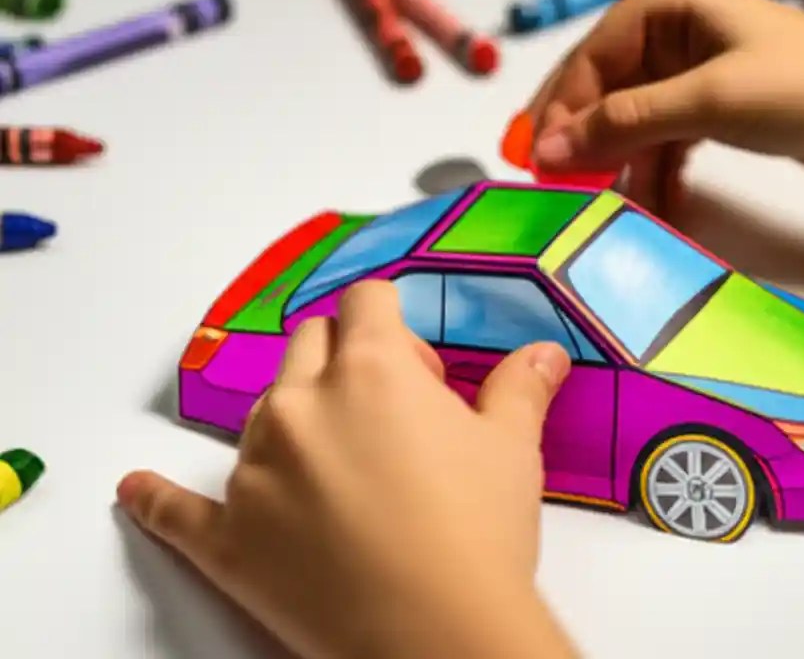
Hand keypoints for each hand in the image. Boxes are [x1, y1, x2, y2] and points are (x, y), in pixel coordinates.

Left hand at [117, 280, 578, 658]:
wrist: (437, 636)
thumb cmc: (477, 534)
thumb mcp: (512, 450)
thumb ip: (518, 389)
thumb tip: (543, 353)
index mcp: (370, 370)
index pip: (366, 303)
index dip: (397, 330)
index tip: (419, 371)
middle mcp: (300, 404)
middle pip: (308, 345)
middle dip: (345, 363)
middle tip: (392, 420)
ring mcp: (255, 469)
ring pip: (262, 414)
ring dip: (295, 424)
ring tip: (342, 472)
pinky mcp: (227, 536)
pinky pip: (178, 509)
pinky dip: (159, 500)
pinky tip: (136, 491)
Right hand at [524, 0, 803, 212]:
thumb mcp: (707, 101)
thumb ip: (625, 124)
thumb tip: (549, 150)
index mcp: (666, 2)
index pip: (589, 59)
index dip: (561, 113)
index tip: (539, 167)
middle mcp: (674, 29)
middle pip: (605, 91)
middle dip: (587, 144)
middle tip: (561, 195)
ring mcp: (695, 69)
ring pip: (634, 122)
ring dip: (623, 167)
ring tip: (608, 212)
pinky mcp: (717, 107)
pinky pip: (666, 142)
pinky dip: (658, 175)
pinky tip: (654, 211)